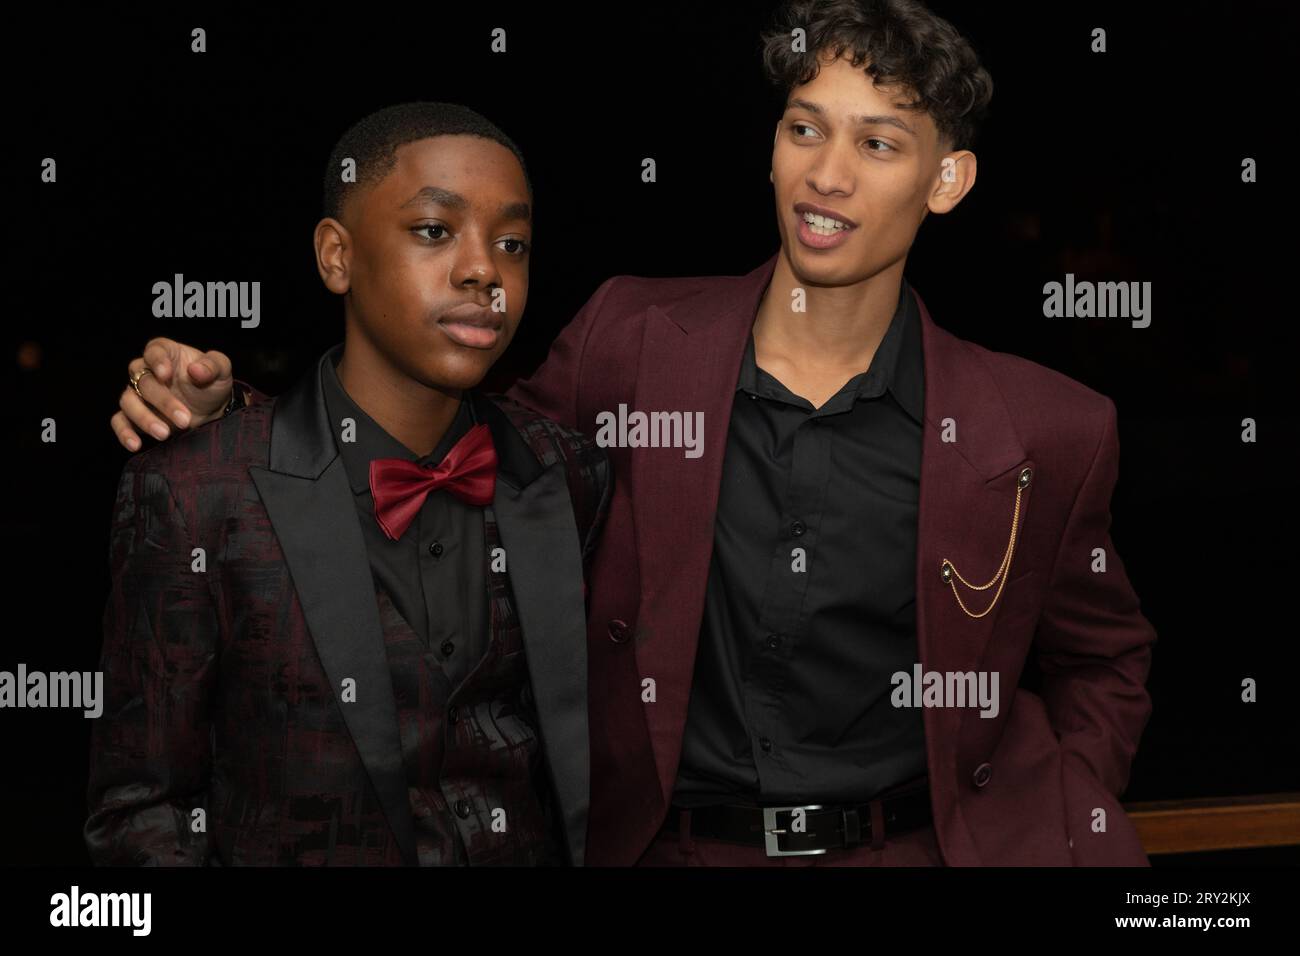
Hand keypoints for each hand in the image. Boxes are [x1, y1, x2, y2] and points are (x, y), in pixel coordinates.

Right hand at [111, 338, 233, 450]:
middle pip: (143, 381)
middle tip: (184, 419)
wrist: (212, 410)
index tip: (165, 374)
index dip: (157, 361)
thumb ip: (213, 366)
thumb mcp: (222, 370)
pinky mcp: (133, 415)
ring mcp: (137, 394)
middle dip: (163, 402)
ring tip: (165, 434)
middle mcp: (146, 371)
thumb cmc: (213, 384)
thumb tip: (196, 370)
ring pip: (128, 401)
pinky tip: (135, 444)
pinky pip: (119, 421)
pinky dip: (124, 432)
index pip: (154, 350)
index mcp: (167, 353)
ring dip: (144, 418)